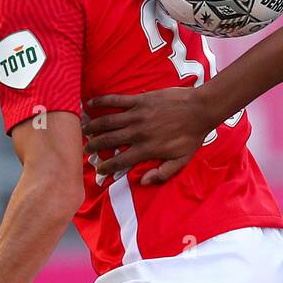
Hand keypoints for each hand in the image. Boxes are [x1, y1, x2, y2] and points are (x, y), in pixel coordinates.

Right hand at [82, 87, 212, 184]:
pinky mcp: (139, 100)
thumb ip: (162, 173)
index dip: (107, 167)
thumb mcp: (181, 161)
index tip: (98, 170)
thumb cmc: (192, 137)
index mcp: (147, 149)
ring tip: (82, 130)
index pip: (120, 160)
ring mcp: (137, 115)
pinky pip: (116, 100)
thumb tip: (143, 182)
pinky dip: (101, 102)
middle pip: (109, 141)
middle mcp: (138, 133)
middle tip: (85, 150)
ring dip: (93, 126)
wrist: (200, 110)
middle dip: (94, 146)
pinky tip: (89, 104)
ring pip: (108, 121)